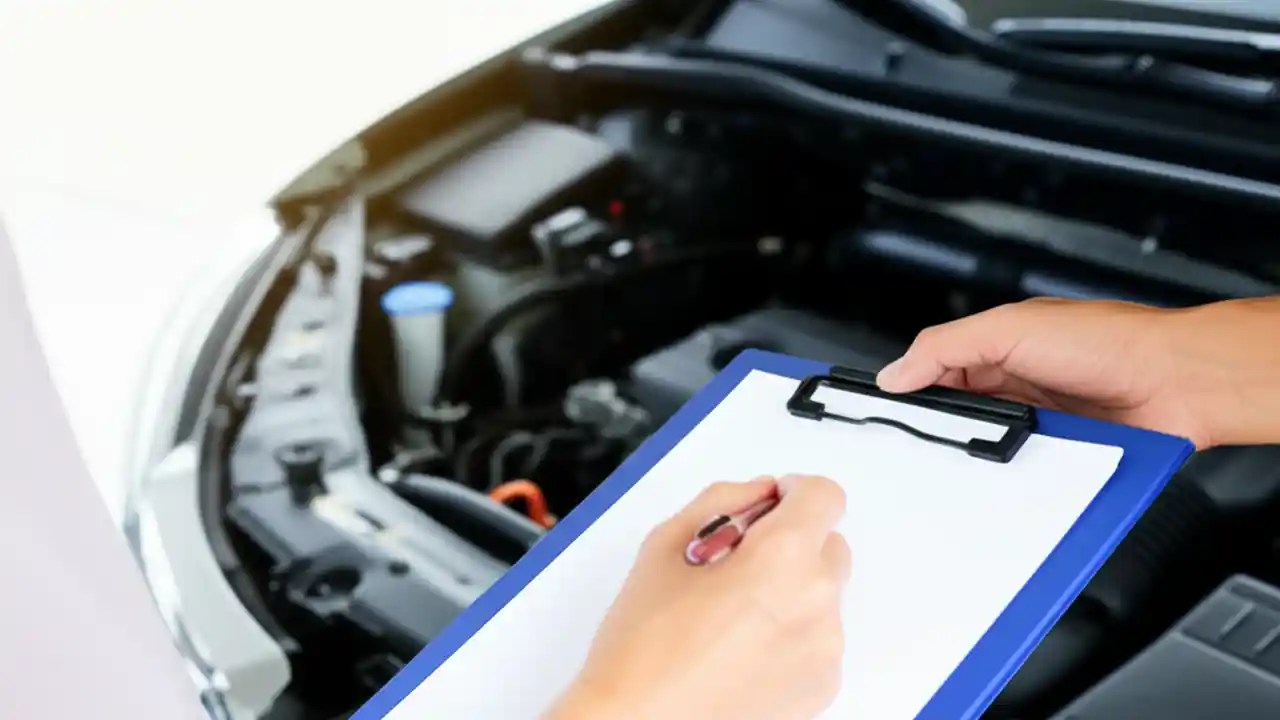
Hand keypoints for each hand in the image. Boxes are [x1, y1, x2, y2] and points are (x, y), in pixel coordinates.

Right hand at [546, 475, 850, 719]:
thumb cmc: (642, 647)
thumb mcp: (664, 546)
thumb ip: (720, 501)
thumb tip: (757, 493)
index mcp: (781, 557)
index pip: (824, 496)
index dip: (794, 492)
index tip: (770, 506)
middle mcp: (815, 601)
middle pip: (829, 544)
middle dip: (789, 543)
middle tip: (735, 565)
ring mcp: (824, 649)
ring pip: (821, 594)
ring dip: (790, 590)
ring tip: (729, 616)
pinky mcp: (821, 686)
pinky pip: (817, 638)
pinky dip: (790, 633)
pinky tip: (740, 648)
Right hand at [875, 296, 1279, 448]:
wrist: (1178, 381)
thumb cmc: (1111, 341)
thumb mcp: (1011, 328)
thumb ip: (946, 346)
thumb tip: (894, 374)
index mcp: (995, 348)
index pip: (931, 372)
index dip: (906, 392)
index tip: (880, 414)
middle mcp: (1014, 386)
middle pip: (954, 418)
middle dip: (938, 433)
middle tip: (918, 446)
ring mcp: (1036, 425)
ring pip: (984, 452)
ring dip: (977, 460)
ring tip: (971, 458)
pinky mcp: (1058, 457)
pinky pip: (1020, 476)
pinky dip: (1011, 480)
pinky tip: (1007, 477)